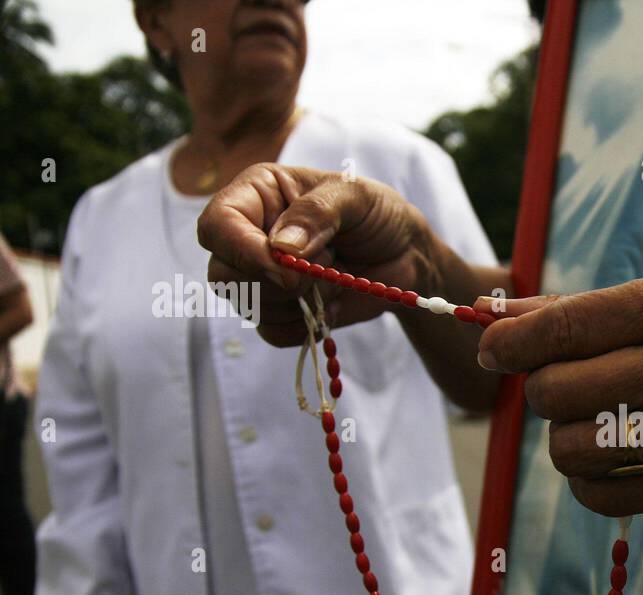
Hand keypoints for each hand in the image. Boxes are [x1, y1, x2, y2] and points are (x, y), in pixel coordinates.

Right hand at [197, 163, 440, 346]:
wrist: (405, 255)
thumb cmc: (378, 213)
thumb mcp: (356, 196)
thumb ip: (317, 212)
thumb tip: (280, 247)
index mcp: (257, 194)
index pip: (218, 226)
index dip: (242, 252)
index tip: (285, 268)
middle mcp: (249, 236)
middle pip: (224, 275)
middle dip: (280, 283)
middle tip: (327, 267)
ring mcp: (261, 276)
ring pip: (250, 307)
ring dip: (302, 301)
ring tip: (336, 277)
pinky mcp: (280, 311)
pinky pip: (273, 332)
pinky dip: (306, 326)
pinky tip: (331, 304)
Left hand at [475, 265, 642, 515]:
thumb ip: (584, 309)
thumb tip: (494, 318)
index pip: (570, 325)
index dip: (512, 342)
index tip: (493, 349)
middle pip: (558, 392)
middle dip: (543, 390)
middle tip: (561, 386)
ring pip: (571, 449)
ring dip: (565, 437)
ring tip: (594, 420)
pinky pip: (599, 495)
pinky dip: (587, 479)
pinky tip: (608, 457)